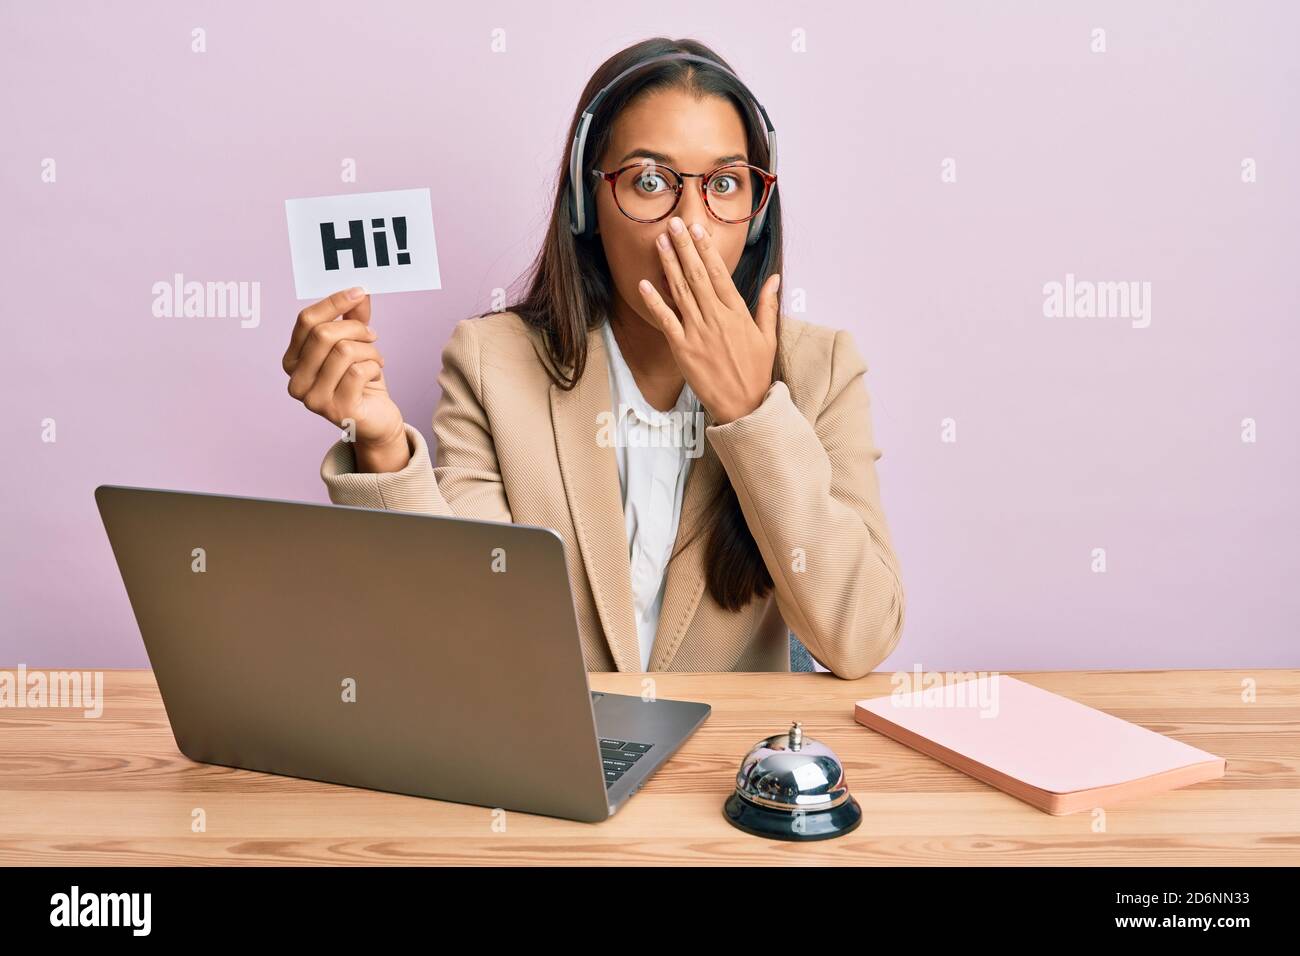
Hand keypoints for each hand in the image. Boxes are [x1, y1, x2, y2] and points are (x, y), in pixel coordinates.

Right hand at [282, 287, 405, 463]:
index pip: (306, 321)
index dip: (334, 302)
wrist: (377, 421)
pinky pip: (358, 372)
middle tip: (372, 335)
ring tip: (375, 358)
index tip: (359, 292)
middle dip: (355, 328)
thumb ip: (352, 318)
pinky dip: (373, 366)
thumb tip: (359, 291)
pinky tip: (375, 374)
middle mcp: (296, 381)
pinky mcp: (337, 410)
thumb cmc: (362, 382)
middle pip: (323, 334)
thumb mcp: (355, 345)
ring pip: (343, 351)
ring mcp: (313, 399)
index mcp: (292, 361)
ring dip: (369, 350)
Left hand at [637, 216, 779, 423]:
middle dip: (684, 247)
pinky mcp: (683, 349)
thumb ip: (768, 305)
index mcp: (737, 313)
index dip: (705, 249)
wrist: (745, 405)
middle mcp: (716, 318)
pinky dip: (655, 302)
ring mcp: (698, 332)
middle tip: (673, 223)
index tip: (697, 230)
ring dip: (669, 265)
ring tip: (660, 242)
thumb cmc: (756, 372)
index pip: (720, 273)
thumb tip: (775, 279)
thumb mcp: (768, 337)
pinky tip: (644, 283)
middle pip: (697, 275)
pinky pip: (666, 320)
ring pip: (681, 291)